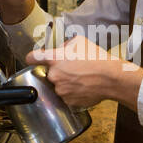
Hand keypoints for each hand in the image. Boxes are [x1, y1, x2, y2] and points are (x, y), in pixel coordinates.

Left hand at [27, 36, 142, 110]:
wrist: (110, 78)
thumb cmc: (97, 59)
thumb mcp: (80, 41)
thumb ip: (65, 45)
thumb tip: (62, 48)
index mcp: (54, 59)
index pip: (32, 57)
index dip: (32, 58)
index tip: (33, 59)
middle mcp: (54, 75)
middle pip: (49, 73)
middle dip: (58, 72)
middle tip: (73, 69)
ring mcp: (60, 90)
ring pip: (58, 86)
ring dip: (66, 83)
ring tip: (81, 78)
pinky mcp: (68, 101)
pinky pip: (66, 96)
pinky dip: (73, 93)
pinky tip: (83, 87)